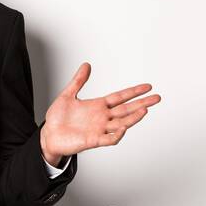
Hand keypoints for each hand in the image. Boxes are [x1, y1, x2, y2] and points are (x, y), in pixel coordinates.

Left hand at [40, 62, 160, 163]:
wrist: (49, 136)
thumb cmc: (58, 119)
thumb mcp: (67, 95)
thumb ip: (78, 81)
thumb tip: (86, 65)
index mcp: (98, 106)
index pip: (120, 97)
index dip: (133, 92)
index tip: (147, 87)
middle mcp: (102, 118)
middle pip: (126, 109)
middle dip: (142, 103)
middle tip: (157, 98)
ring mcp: (99, 129)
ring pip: (122, 123)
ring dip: (133, 117)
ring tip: (145, 110)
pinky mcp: (93, 140)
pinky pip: (109, 139)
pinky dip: (117, 134)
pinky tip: (123, 127)